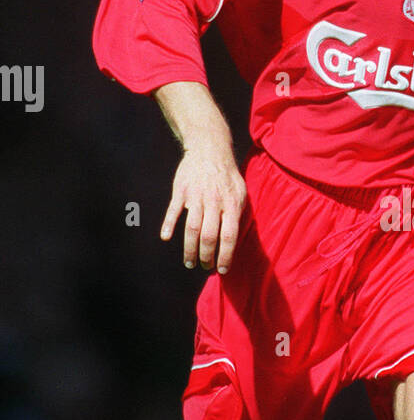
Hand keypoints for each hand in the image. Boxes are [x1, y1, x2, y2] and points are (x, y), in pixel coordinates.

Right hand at [160, 144, 247, 273]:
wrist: (210, 149)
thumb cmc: (227, 176)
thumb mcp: (241, 193)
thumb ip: (238, 215)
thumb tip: (234, 241)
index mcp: (231, 204)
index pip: (229, 236)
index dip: (225, 256)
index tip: (222, 270)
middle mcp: (214, 201)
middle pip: (209, 236)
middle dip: (207, 256)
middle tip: (204, 266)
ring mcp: (196, 196)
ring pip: (192, 228)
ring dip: (189, 249)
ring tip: (190, 262)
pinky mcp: (181, 190)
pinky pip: (173, 210)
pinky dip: (168, 224)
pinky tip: (165, 237)